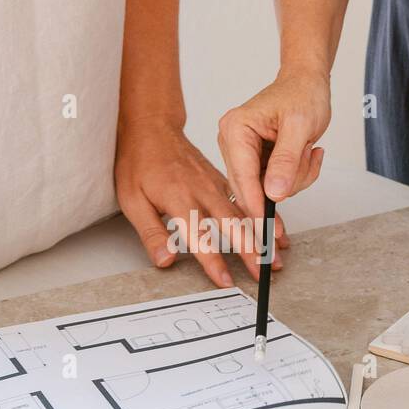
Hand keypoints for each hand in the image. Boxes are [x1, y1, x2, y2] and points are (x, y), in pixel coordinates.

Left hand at [115, 115, 285, 284]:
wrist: (153, 128)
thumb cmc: (140, 162)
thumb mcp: (132, 200)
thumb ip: (151, 233)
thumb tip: (165, 260)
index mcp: (178, 197)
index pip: (199, 236)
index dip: (213, 261)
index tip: (225, 281)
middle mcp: (202, 191)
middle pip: (232, 225)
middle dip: (251, 252)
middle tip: (263, 273)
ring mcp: (215, 184)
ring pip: (244, 214)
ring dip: (262, 237)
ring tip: (276, 258)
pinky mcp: (222, 181)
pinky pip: (245, 202)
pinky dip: (262, 218)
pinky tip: (273, 231)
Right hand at [218, 67, 328, 221]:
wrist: (308, 84)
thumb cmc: (303, 94)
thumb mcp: (300, 126)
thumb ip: (286, 161)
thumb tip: (274, 193)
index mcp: (236, 129)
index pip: (243, 176)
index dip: (256, 204)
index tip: (265, 229)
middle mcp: (232, 142)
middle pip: (252, 187)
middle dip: (286, 183)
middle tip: (308, 157)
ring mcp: (242, 154)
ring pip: (267, 190)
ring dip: (295, 177)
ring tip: (308, 148)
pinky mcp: (254, 162)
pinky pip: (275, 185)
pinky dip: (295, 176)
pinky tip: (305, 153)